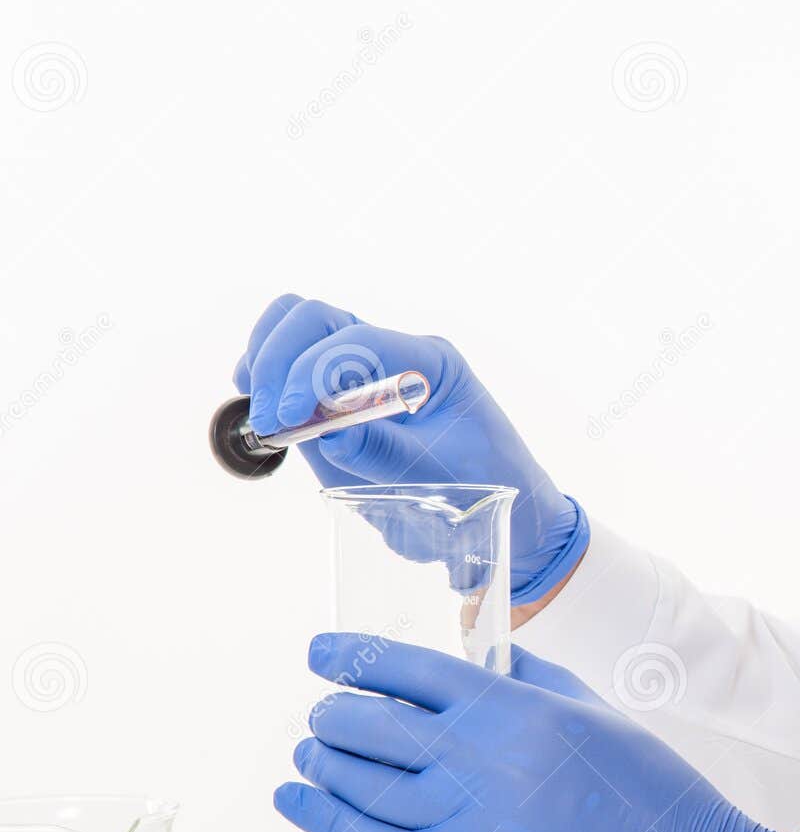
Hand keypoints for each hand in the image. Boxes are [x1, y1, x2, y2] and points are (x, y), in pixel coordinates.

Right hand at [233, 295, 586, 603]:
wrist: (507, 512)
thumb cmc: (485, 491)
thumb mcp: (442, 481)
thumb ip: (382, 454)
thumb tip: (325, 433)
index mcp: (432, 364)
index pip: (360, 339)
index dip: (314, 371)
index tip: (289, 418)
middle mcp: (396, 356)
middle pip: (319, 319)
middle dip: (281, 358)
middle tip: (270, 417)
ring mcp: (366, 372)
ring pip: (300, 326)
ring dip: (267, 359)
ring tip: (262, 412)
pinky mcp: (340, 399)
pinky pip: (294, 361)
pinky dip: (266, 373)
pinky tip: (260, 410)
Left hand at [275, 633, 794, 831]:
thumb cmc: (652, 794)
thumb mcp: (595, 713)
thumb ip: (529, 680)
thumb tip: (473, 659)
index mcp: (521, 709)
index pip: (414, 671)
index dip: (355, 657)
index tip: (322, 654)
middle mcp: (486, 760)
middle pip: (374, 725)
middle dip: (335, 712)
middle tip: (323, 711)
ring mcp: (470, 821)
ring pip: (364, 782)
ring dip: (324, 760)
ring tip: (309, 750)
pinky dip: (321, 817)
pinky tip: (294, 796)